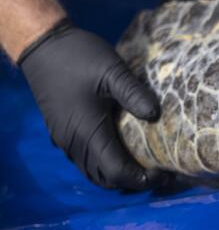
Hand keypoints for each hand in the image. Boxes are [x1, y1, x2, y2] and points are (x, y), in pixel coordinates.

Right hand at [19, 20, 161, 189]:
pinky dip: (104, 165)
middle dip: (132, 182)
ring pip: (92, 172)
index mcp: (88, 131)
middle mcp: (74, 142)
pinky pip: (84, 160)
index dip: (141, 178)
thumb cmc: (79, 56)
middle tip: (160, 173)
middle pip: (104, 178)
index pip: (116, 171)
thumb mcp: (113, 71)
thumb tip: (156, 116)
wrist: (42, 47)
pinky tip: (122, 152)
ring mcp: (65, 139)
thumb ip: (134, 94)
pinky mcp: (62, 132)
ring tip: (144, 166)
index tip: (164, 172)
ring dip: (117, 175)